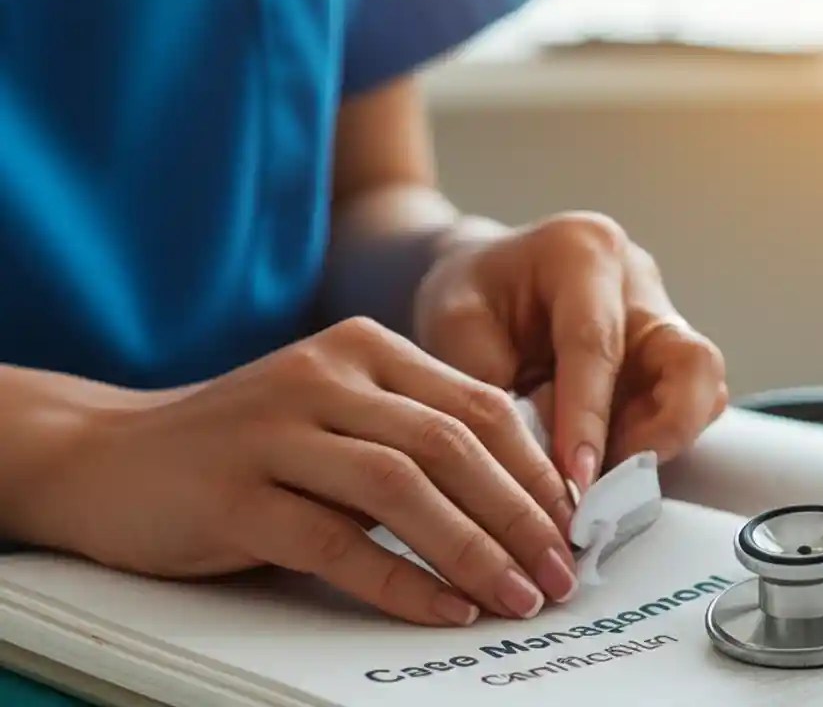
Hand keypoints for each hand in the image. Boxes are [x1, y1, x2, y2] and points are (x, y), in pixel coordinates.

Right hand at [19, 318, 577, 625]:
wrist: (111, 455)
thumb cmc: (248, 445)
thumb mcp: (338, 415)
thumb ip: (414, 435)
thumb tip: (523, 498)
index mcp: (364, 350)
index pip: (480, 406)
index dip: (537, 470)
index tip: (575, 526)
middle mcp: (325, 377)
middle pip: (453, 445)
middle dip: (521, 516)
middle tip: (561, 572)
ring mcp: (276, 431)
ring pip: (402, 488)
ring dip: (474, 550)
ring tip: (518, 596)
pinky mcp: (235, 494)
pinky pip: (336, 542)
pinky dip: (400, 580)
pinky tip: (445, 609)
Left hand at [414, 212, 728, 492]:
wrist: (486, 284)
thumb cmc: (471, 298)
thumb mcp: (453, 329)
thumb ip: (494, 389)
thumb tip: (538, 464)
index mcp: (582, 252)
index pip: (596, 343)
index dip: (589, 417)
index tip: (577, 478)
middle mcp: (638, 281)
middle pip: (689, 362)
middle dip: (660, 432)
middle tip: (613, 483)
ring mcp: (662, 320)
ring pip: (703, 390)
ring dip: (660, 444)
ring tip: (605, 479)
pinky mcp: (668, 360)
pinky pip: (687, 409)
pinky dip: (653, 445)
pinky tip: (609, 464)